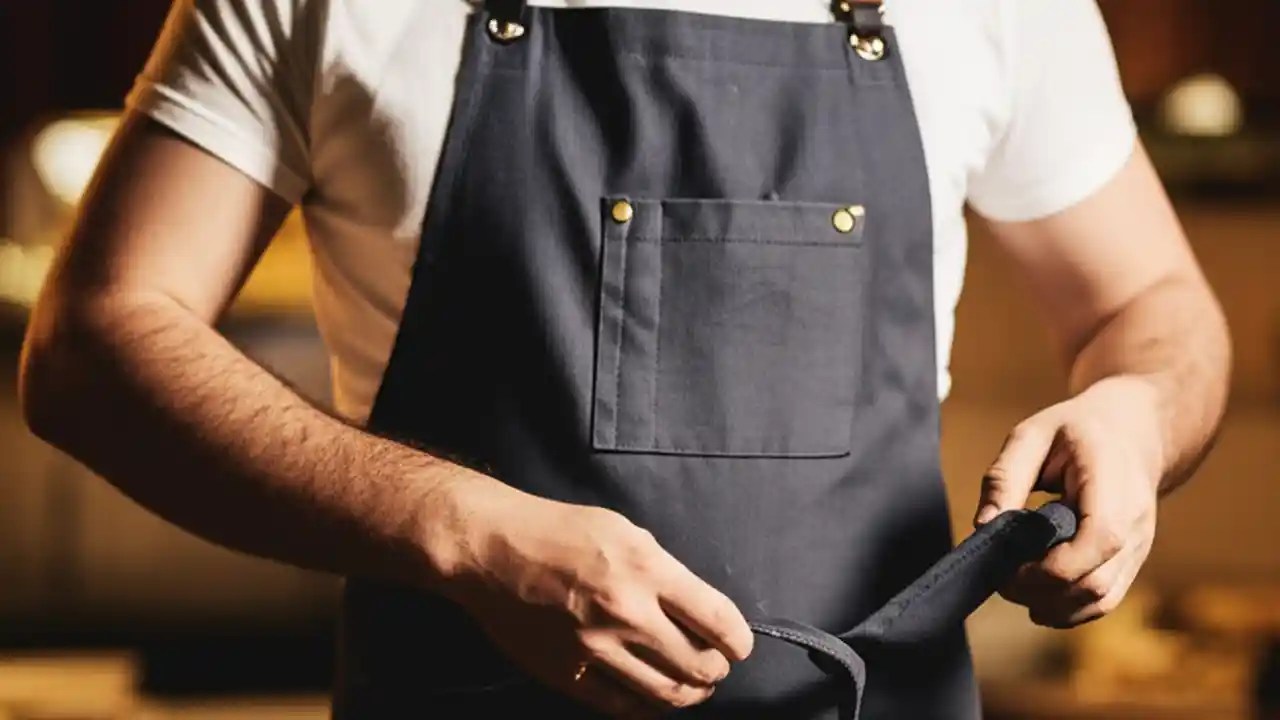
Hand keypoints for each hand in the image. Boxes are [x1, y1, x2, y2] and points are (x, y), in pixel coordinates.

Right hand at [436, 478, 753, 717]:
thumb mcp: (624, 530)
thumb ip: (663, 571)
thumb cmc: (557, 531)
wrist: (491, 549)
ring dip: (690, 692)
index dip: (739, 640)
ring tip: (691, 684)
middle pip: (699, 665)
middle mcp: (625, 612)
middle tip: (715, 663)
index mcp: (646, 568)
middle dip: (717, 669)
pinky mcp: (567, 674)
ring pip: (666, 693)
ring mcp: (594, 648)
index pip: (718, 619)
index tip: (739, 645)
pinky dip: (647, 707)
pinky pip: (622, 707)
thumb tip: (695, 609)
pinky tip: (651, 695)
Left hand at [975, 377, 1165, 627]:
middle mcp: (1135, 525)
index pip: (1097, 541)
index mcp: (1113, 487)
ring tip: (1015, 587)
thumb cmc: (1077, 430)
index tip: (1005, 563)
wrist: (1133, 431)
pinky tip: (1038, 599)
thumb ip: (1004, 478)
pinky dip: (1069, 609)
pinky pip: (1104, 600)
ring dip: (1053, 607)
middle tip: (1000, 577)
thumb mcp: (1031, 435)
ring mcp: (1138, 547)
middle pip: (1095, 583)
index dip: (1049, 566)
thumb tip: (982, 526)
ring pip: (1101, 600)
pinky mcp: (1130, 561)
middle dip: (1041, 591)